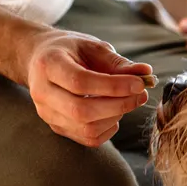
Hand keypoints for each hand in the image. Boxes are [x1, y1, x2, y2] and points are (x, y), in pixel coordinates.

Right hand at [24, 30, 153, 147]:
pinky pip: (88, 138)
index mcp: (48, 65)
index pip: (80, 82)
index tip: (139, 83)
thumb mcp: (92, 47)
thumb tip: (146, 73)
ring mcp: (47, 114)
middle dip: (118, 105)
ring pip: (86, 128)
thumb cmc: (70, 51)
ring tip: (127, 100)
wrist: (40, 60)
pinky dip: (109, 128)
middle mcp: (42, 93)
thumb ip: (117, 62)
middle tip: (140, 94)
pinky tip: (113, 112)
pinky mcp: (57, 127)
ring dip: (116, 117)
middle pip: (81, 111)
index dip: (113, 86)